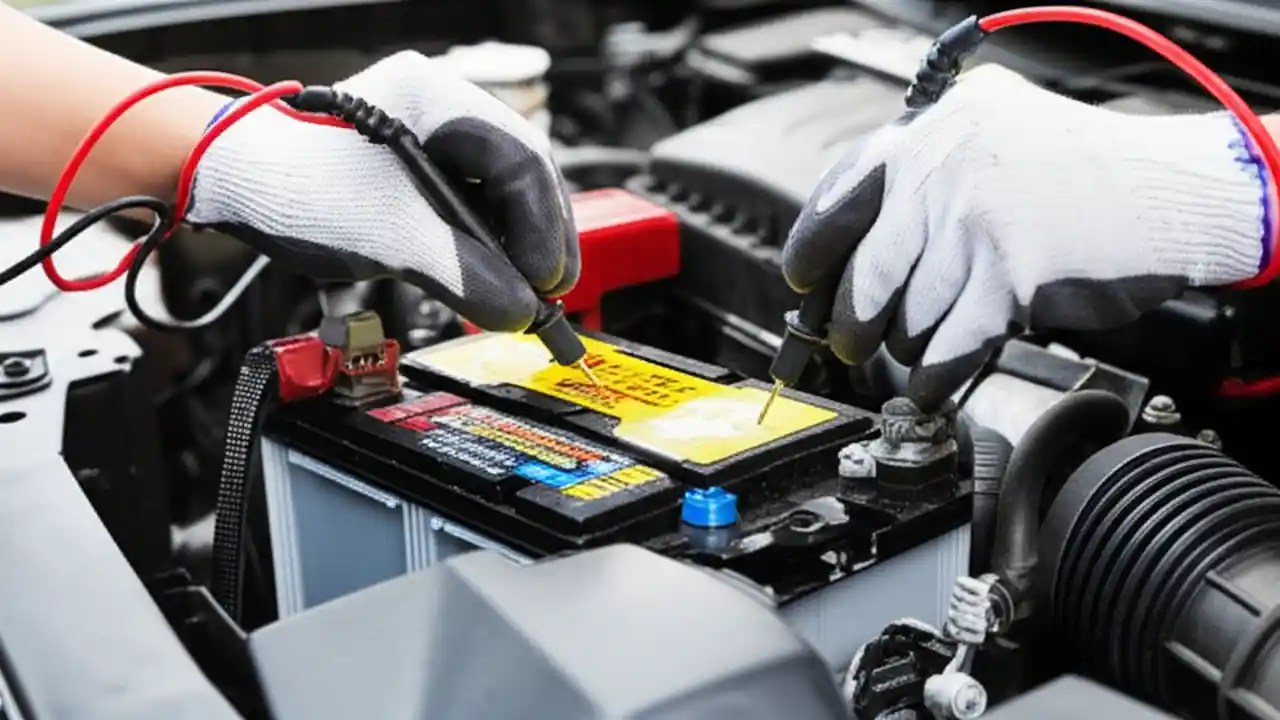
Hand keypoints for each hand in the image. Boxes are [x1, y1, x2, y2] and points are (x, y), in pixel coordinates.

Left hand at [187, 51, 577, 331]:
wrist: (237, 188)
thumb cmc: (295, 188)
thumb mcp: (392, 239)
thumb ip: (467, 276)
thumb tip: (521, 311)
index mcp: (438, 100)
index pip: (522, 161)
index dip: (543, 227)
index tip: (546, 282)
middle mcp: (442, 112)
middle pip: (520, 177)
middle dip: (537, 240)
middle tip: (546, 294)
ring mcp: (432, 140)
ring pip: (500, 196)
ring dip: (513, 248)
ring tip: (518, 293)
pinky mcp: (418, 173)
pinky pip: (471, 209)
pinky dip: (485, 248)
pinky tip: (489, 278)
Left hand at [783, 65, 1267, 409]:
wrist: (1174, 190)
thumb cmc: (1087, 170)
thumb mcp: (991, 132)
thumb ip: (924, 174)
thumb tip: (856, 244)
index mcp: (929, 133)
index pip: (837, 199)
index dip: (810, 251)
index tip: (803, 280)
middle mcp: (941, 172)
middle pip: (862, 273)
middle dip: (848, 324)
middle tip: (847, 343)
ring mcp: (972, 223)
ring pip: (904, 316)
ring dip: (904, 348)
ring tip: (914, 352)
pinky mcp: (1008, 274)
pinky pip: (946, 345)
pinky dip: (933, 376)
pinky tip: (930, 385)